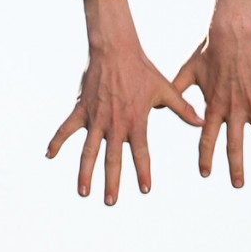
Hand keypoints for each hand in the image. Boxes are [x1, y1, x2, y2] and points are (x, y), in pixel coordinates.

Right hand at [47, 0, 198, 202]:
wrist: (115, 49)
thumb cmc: (142, 69)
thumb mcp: (164, 89)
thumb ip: (182, 108)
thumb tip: (201, 122)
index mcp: (136, 121)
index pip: (141, 152)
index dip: (143, 171)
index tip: (145, 189)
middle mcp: (115, 123)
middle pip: (113, 158)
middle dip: (112, 182)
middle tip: (111, 202)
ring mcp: (95, 118)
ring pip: (88, 150)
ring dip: (85, 172)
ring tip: (84, 192)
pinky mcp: (81, 109)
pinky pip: (66, 129)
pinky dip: (57, 142)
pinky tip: (49, 156)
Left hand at [173, 0, 250, 186]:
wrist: (231, 33)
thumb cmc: (208, 51)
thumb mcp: (187, 72)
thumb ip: (176, 93)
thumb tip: (157, 106)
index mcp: (213, 106)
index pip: (208, 138)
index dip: (206, 157)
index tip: (205, 174)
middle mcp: (234, 108)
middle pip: (235, 143)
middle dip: (236, 166)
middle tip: (238, 185)